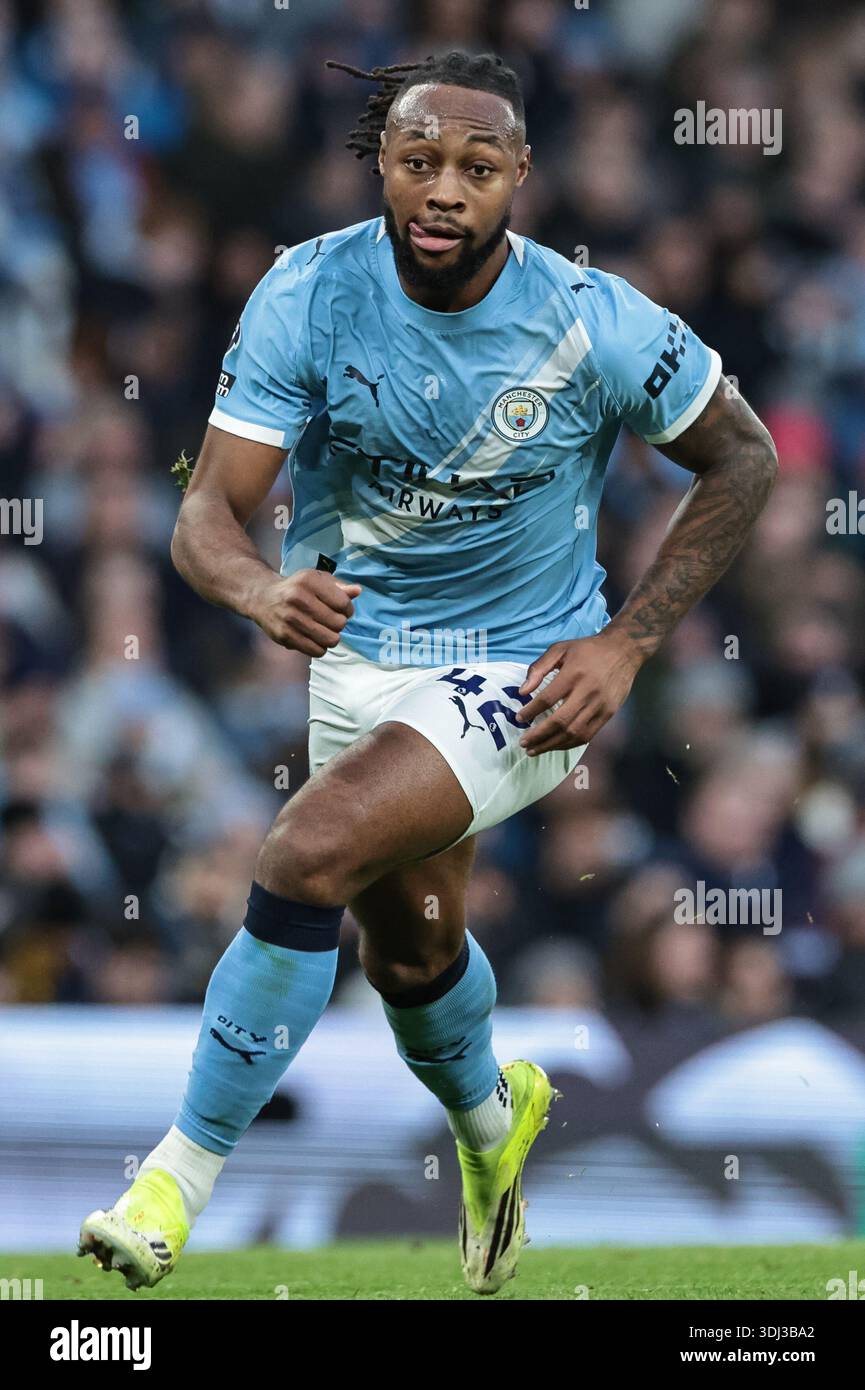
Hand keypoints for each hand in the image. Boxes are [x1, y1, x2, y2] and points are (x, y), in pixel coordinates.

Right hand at [249, 570, 361, 656]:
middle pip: (338, 623)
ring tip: (324, 630)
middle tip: (330, 620)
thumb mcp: (317, 580)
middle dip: (339, 623)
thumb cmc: (296, 588)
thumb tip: (357, 591)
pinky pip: (316, 651)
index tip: (341, 610)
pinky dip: (320, 647)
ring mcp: (290, 618)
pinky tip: (314, 638)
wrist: (263, 597)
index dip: (347, 609)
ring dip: (331, 637)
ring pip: (330, 639)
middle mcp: (298, 598)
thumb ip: (339, 586)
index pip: (343, 603)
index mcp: (309, 581)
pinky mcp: (284, 635)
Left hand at [516, 628, 642, 755]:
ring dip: (552, 744)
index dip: (531, 711)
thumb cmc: (587, 650)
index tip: (519, 719)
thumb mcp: (560, 649)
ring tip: (534, 750)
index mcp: (573, 674)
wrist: (623, 651)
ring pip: (574, 732)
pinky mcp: (608, 714)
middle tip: (523, 743)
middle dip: (539, 736)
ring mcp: (600, 705)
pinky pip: (588, 735)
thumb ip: (538, 668)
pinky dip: (569, 744)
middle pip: (561, 721)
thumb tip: (522, 692)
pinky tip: (555, 746)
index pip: (548, 699)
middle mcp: (588, 692)